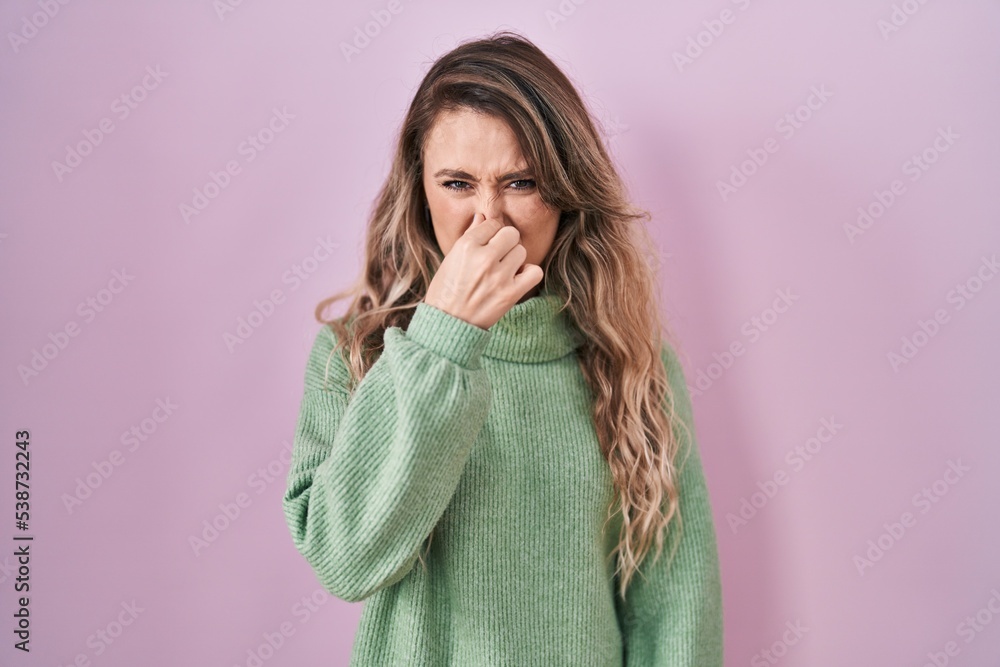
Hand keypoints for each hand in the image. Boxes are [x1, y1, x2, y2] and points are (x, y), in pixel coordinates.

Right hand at [424, 212, 543, 329]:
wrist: (448, 323)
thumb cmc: (446, 290)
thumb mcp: (451, 259)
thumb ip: (469, 236)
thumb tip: (482, 217)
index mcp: (466, 246)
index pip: (492, 223)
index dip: (491, 233)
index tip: (487, 244)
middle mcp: (484, 258)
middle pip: (511, 234)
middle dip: (506, 242)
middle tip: (498, 255)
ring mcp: (499, 276)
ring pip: (521, 251)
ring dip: (514, 259)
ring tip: (503, 269)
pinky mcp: (510, 294)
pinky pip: (534, 272)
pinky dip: (528, 273)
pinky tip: (516, 277)